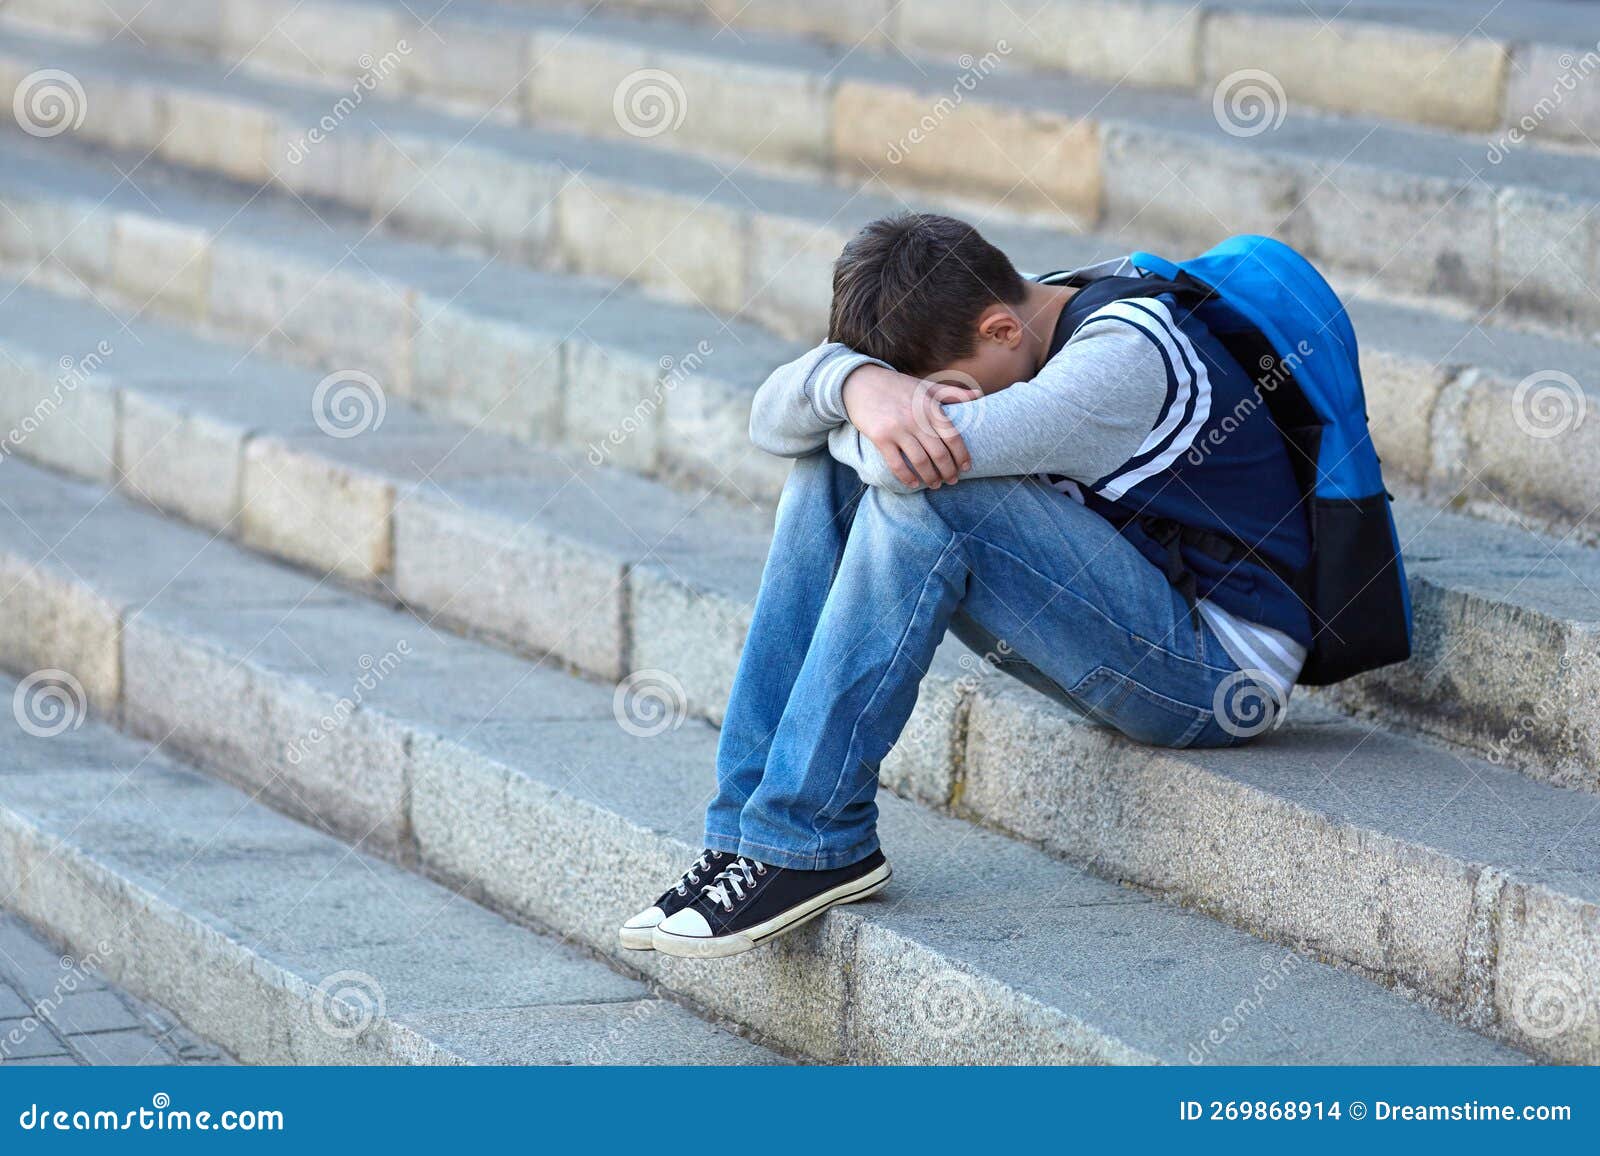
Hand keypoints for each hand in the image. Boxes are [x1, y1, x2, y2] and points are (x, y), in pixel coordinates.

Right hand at [842, 365, 980, 488]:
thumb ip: (952, 393)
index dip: (962, 456)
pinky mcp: (880, 438)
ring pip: (920, 462)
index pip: (953, 437)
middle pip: (939, 453)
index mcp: (930, 406)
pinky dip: (907, 478)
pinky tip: (913, 484)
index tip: (966, 468)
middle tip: (952, 481)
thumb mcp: (925, 387)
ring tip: (935, 484)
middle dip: (948, 471)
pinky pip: (897, 464)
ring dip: (930, 478)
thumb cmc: (896, 386)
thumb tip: (978, 395)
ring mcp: (897, 429)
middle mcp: (916, 418)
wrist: (860, 382)